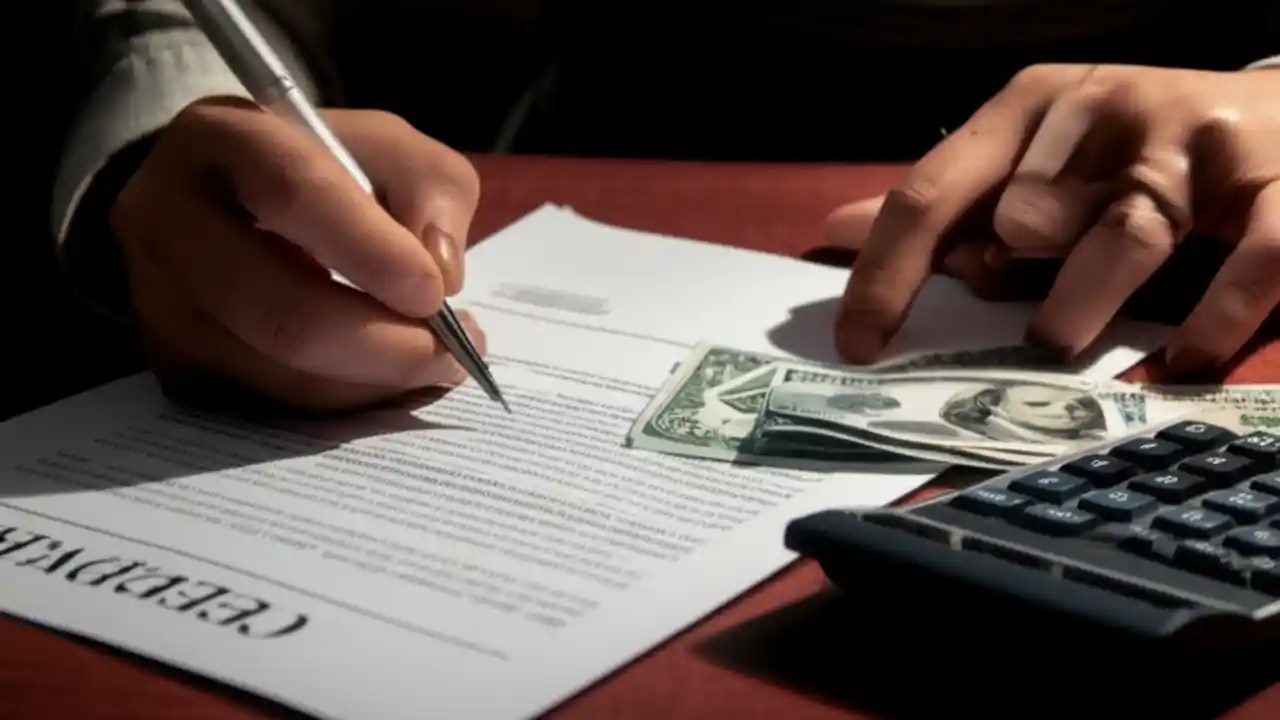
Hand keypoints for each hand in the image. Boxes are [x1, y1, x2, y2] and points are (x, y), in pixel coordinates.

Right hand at [109, 97, 482, 410]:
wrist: (231, 203)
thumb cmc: (323, 169)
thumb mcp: (389, 149)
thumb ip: (430, 188)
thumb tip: (440, 271)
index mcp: (222, 138)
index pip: (294, 192)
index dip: (373, 251)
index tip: (434, 293)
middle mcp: (167, 219)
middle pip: (280, 311)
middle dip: (383, 345)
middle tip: (453, 351)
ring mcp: (158, 302)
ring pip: (280, 374)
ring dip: (375, 382)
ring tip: (436, 362)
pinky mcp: (172, 365)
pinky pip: (272, 405)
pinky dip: (345, 401)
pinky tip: (385, 377)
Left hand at [827, 63, 1279, 373]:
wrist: (1277, 112)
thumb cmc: (1128, 151)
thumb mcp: (1028, 157)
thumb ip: (942, 204)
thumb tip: (836, 231)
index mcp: (1030, 107)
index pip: (933, 192)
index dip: (886, 273)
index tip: (858, 346)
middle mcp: (1104, 112)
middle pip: (1025, 214)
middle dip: (1011, 279)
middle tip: (1015, 333)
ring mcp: (1194, 146)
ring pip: (1122, 237)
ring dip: (1081, 303)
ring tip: (1060, 346)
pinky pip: (1250, 259)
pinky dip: (1216, 317)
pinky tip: (1185, 360)